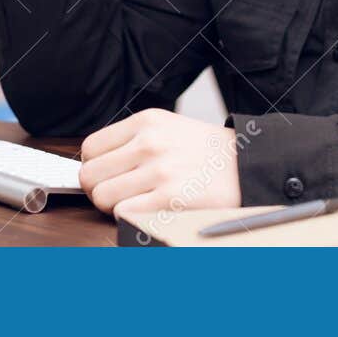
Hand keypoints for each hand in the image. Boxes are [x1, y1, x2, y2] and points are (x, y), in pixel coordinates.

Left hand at [79, 109, 240, 216]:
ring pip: (102, 197)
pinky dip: (130, 216)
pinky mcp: (168, 199)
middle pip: (90, 175)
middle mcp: (150, 142)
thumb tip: (94, 164)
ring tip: (136, 201)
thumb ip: (132, 140)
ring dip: (114, 205)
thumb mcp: (168, 127)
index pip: (90, 147)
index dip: (94, 166)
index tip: (107, 175)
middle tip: (118, 193)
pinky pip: (123, 213)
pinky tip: (149, 209)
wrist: (247, 166)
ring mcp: (159, 171)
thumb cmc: (206, 151)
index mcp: (147, 121)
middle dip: (99, 189)